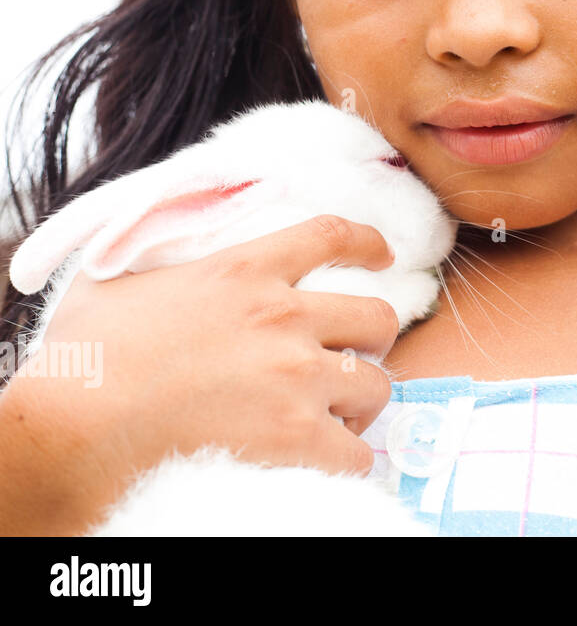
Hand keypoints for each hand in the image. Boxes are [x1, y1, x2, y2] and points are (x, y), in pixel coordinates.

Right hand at [0, 215, 399, 534]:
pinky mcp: (297, 435)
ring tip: (332, 417)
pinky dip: (347, 458)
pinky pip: (358, 451)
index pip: (330, 236)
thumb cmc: (82, 360)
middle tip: (348, 360)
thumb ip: (154, 253)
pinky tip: (323, 461)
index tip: (384, 255)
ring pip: (376, 385)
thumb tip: (155, 240)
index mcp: (243, 272)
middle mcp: (282, 317)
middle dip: (371, 341)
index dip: (368, 243)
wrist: (71, 429)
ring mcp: (295, 376)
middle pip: (377, 317)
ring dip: (358, 403)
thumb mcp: (116, 278)